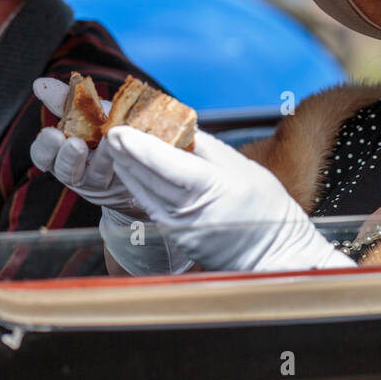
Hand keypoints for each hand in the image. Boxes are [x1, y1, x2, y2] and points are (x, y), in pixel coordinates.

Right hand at [28, 76, 143, 217]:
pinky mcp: (124, 184)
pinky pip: (123, 175)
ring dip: (100, 159)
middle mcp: (77, 173)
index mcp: (61, 155)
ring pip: (94, 178)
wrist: (135, 155)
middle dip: (68, 157)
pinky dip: (124, 159)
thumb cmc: (104, 132)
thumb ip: (63, 101)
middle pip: (65, 171)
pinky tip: (127, 146)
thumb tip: (39, 83)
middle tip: (75, 143)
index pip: (42, 156)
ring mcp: (101, 182)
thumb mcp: (84, 115)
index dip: (44, 147)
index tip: (51, 132)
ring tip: (106, 142)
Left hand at [104, 126, 355, 271]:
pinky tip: (132, 173)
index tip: (119, 131)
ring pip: (144, 193)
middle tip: (109, 131)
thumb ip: (208, 148)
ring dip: (127, 169)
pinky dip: (140, 187)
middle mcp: (188, 211)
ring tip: (116, 148)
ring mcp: (179, 228)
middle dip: (126, 153)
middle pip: (148, 178)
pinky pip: (152, 207)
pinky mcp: (175, 238)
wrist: (271, 251)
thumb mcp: (243, 168)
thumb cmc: (265, 206)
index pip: (165, 165)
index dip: (139, 147)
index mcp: (209, 188)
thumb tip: (180, 128)